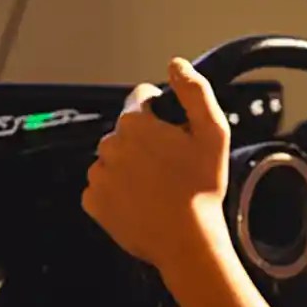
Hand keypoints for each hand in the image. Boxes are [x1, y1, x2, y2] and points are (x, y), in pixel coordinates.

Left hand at [82, 58, 232, 268]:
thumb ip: (195, 91)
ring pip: (113, 159)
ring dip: (130, 167)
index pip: (140, 100)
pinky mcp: (93, 202)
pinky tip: (141, 201)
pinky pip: (102, 187)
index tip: (174, 136)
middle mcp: (110, 145)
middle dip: (145, 142)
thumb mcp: (213, 132)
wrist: (188, 241)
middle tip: (170, 165)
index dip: (160, 115)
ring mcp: (99, 175)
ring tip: (157, 186)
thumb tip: (176, 65)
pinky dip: (117, 192)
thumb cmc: (202, 188)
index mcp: (135, 124)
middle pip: (126, 131)